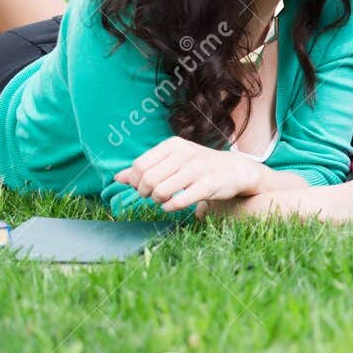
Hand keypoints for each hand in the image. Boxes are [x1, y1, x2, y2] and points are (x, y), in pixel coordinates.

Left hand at [115, 136, 265, 211]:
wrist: (233, 170)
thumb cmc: (197, 165)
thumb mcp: (172, 160)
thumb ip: (146, 167)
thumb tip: (118, 178)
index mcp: (174, 144)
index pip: (140, 165)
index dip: (135, 181)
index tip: (142, 186)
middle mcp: (186, 154)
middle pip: (148, 179)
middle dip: (145, 192)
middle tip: (152, 195)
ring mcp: (198, 169)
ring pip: (161, 192)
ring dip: (158, 200)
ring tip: (164, 199)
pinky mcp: (208, 186)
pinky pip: (178, 202)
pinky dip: (169, 207)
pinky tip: (172, 205)